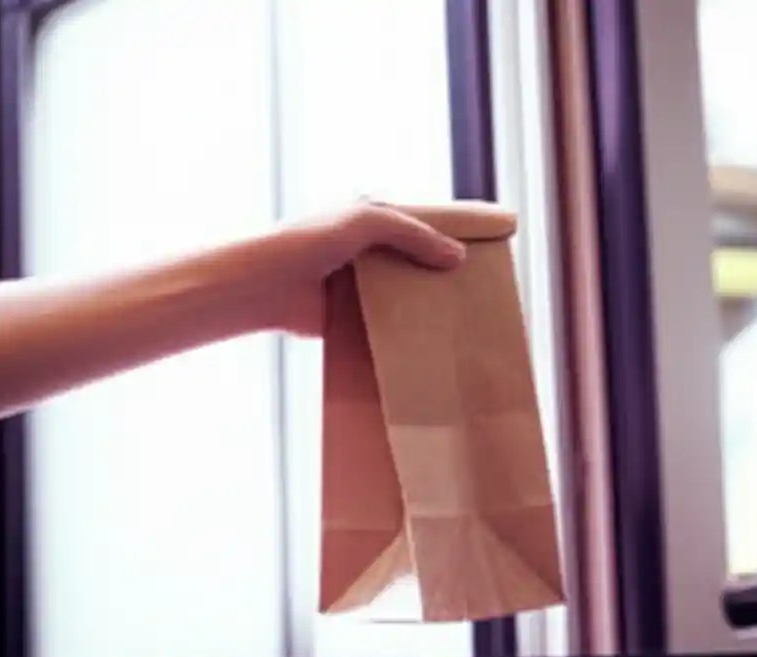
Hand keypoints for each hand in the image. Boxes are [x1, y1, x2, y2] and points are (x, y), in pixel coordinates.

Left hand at [231, 202, 467, 335]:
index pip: (425, 221)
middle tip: (485, 285)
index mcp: (373, 217)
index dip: (456, 230)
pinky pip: (388, 321)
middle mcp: (369, 249)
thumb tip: (458, 258)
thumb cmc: (310, 241)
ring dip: (429, 302)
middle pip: (420, 259)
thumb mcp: (369, 222)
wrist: (264, 285)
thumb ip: (415, 235)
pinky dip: (407, 329)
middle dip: (447, 271)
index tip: (492, 239)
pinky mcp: (352, 316)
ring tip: (468, 315)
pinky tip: (434, 339)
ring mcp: (361, 283)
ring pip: (407, 291)